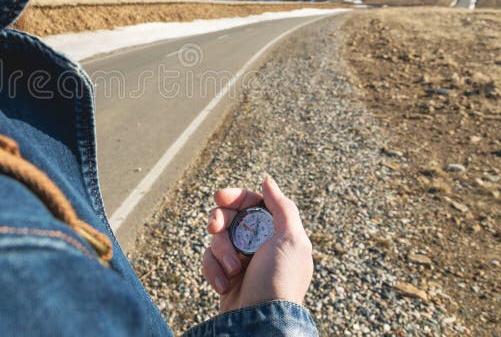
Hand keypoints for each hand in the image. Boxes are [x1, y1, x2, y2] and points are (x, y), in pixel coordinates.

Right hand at [201, 177, 313, 312]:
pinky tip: (224, 285)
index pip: (253, 203)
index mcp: (277, 231)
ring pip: (216, 238)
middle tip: (215, 228)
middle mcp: (258, 243)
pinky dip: (213, 270)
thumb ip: (283, 207)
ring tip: (233, 271)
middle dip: (219, 222)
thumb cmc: (280, 280)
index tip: (221, 197)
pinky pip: (208, 260)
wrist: (261, 320)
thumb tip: (268, 181)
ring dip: (220, 253)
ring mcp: (240, 259)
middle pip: (229, 217)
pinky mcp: (224, 274)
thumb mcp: (291, 240)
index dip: (236, 197)